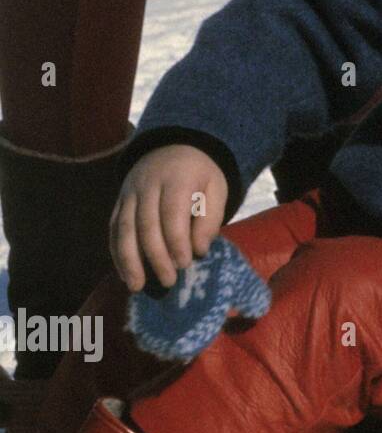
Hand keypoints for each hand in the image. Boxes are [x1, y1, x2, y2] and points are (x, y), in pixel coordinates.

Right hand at [111, 144, 228, 292]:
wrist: (173, 146)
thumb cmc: (200, 174)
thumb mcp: (216, 188)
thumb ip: (210, 217)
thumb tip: (200, 249)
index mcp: (177, 178)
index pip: (172, 212)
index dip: (176, 240)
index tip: (184, 263)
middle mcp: (147, 184)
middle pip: (146, 223)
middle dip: (155, 255)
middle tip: (169, 280)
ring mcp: (129, 193)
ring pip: (124, 228)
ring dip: (129, 260)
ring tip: (137, 286)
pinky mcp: (118, 202)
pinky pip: (113, 229)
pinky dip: (117, 253)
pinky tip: (124, 274)